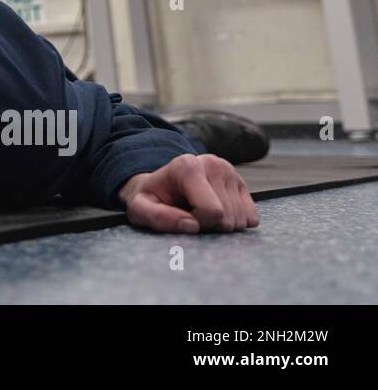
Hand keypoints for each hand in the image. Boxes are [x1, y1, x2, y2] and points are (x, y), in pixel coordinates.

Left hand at [118, 153, 259, 233]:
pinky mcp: (241, 182)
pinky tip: (215, 211)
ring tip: (200, 211)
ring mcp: (229, 171)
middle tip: (191, 214)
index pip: (211, 211)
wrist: (160, 186)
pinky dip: (235, 222)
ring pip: (240, 220)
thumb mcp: (139, 209)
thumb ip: (158, 218)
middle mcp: (212, 163)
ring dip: (221, 225)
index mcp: (187, 166)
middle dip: (209, 225)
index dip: (197, 223)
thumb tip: (191, 226)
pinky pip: (251, 218)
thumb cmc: (150, 198)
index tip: (182, 216)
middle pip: (227, 218)